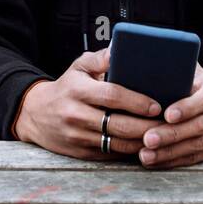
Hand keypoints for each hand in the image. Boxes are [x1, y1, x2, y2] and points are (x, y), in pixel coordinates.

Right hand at [13, 49, 162, 159]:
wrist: (35, 114)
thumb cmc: (66, 87)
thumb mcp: (78, 66)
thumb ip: (100, 58)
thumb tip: (120, 49)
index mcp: (78, 90)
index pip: (112, 96)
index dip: (137, 101)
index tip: (156, 105)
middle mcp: (76, 114)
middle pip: (118, 124)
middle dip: (146, 126)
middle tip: (166, 124)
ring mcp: (77, 136)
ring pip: (117, 143)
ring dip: (141, 142)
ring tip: (160, 136)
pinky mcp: (80, 153)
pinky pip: (110, 154)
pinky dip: (129, 151)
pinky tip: (144, 145)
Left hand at [138, 63, 202, 168]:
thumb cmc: (190, 84)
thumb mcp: (187, 74)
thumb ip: (175, 74)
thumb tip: (149, 71)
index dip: (187, 108)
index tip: (167, 115)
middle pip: (201, 126)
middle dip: (172, 134)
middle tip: (148, 139)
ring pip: (198, 145)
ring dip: (170, 152)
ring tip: (147, 154)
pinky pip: (197, 158)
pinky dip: (175, 160)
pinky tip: (157, 161)